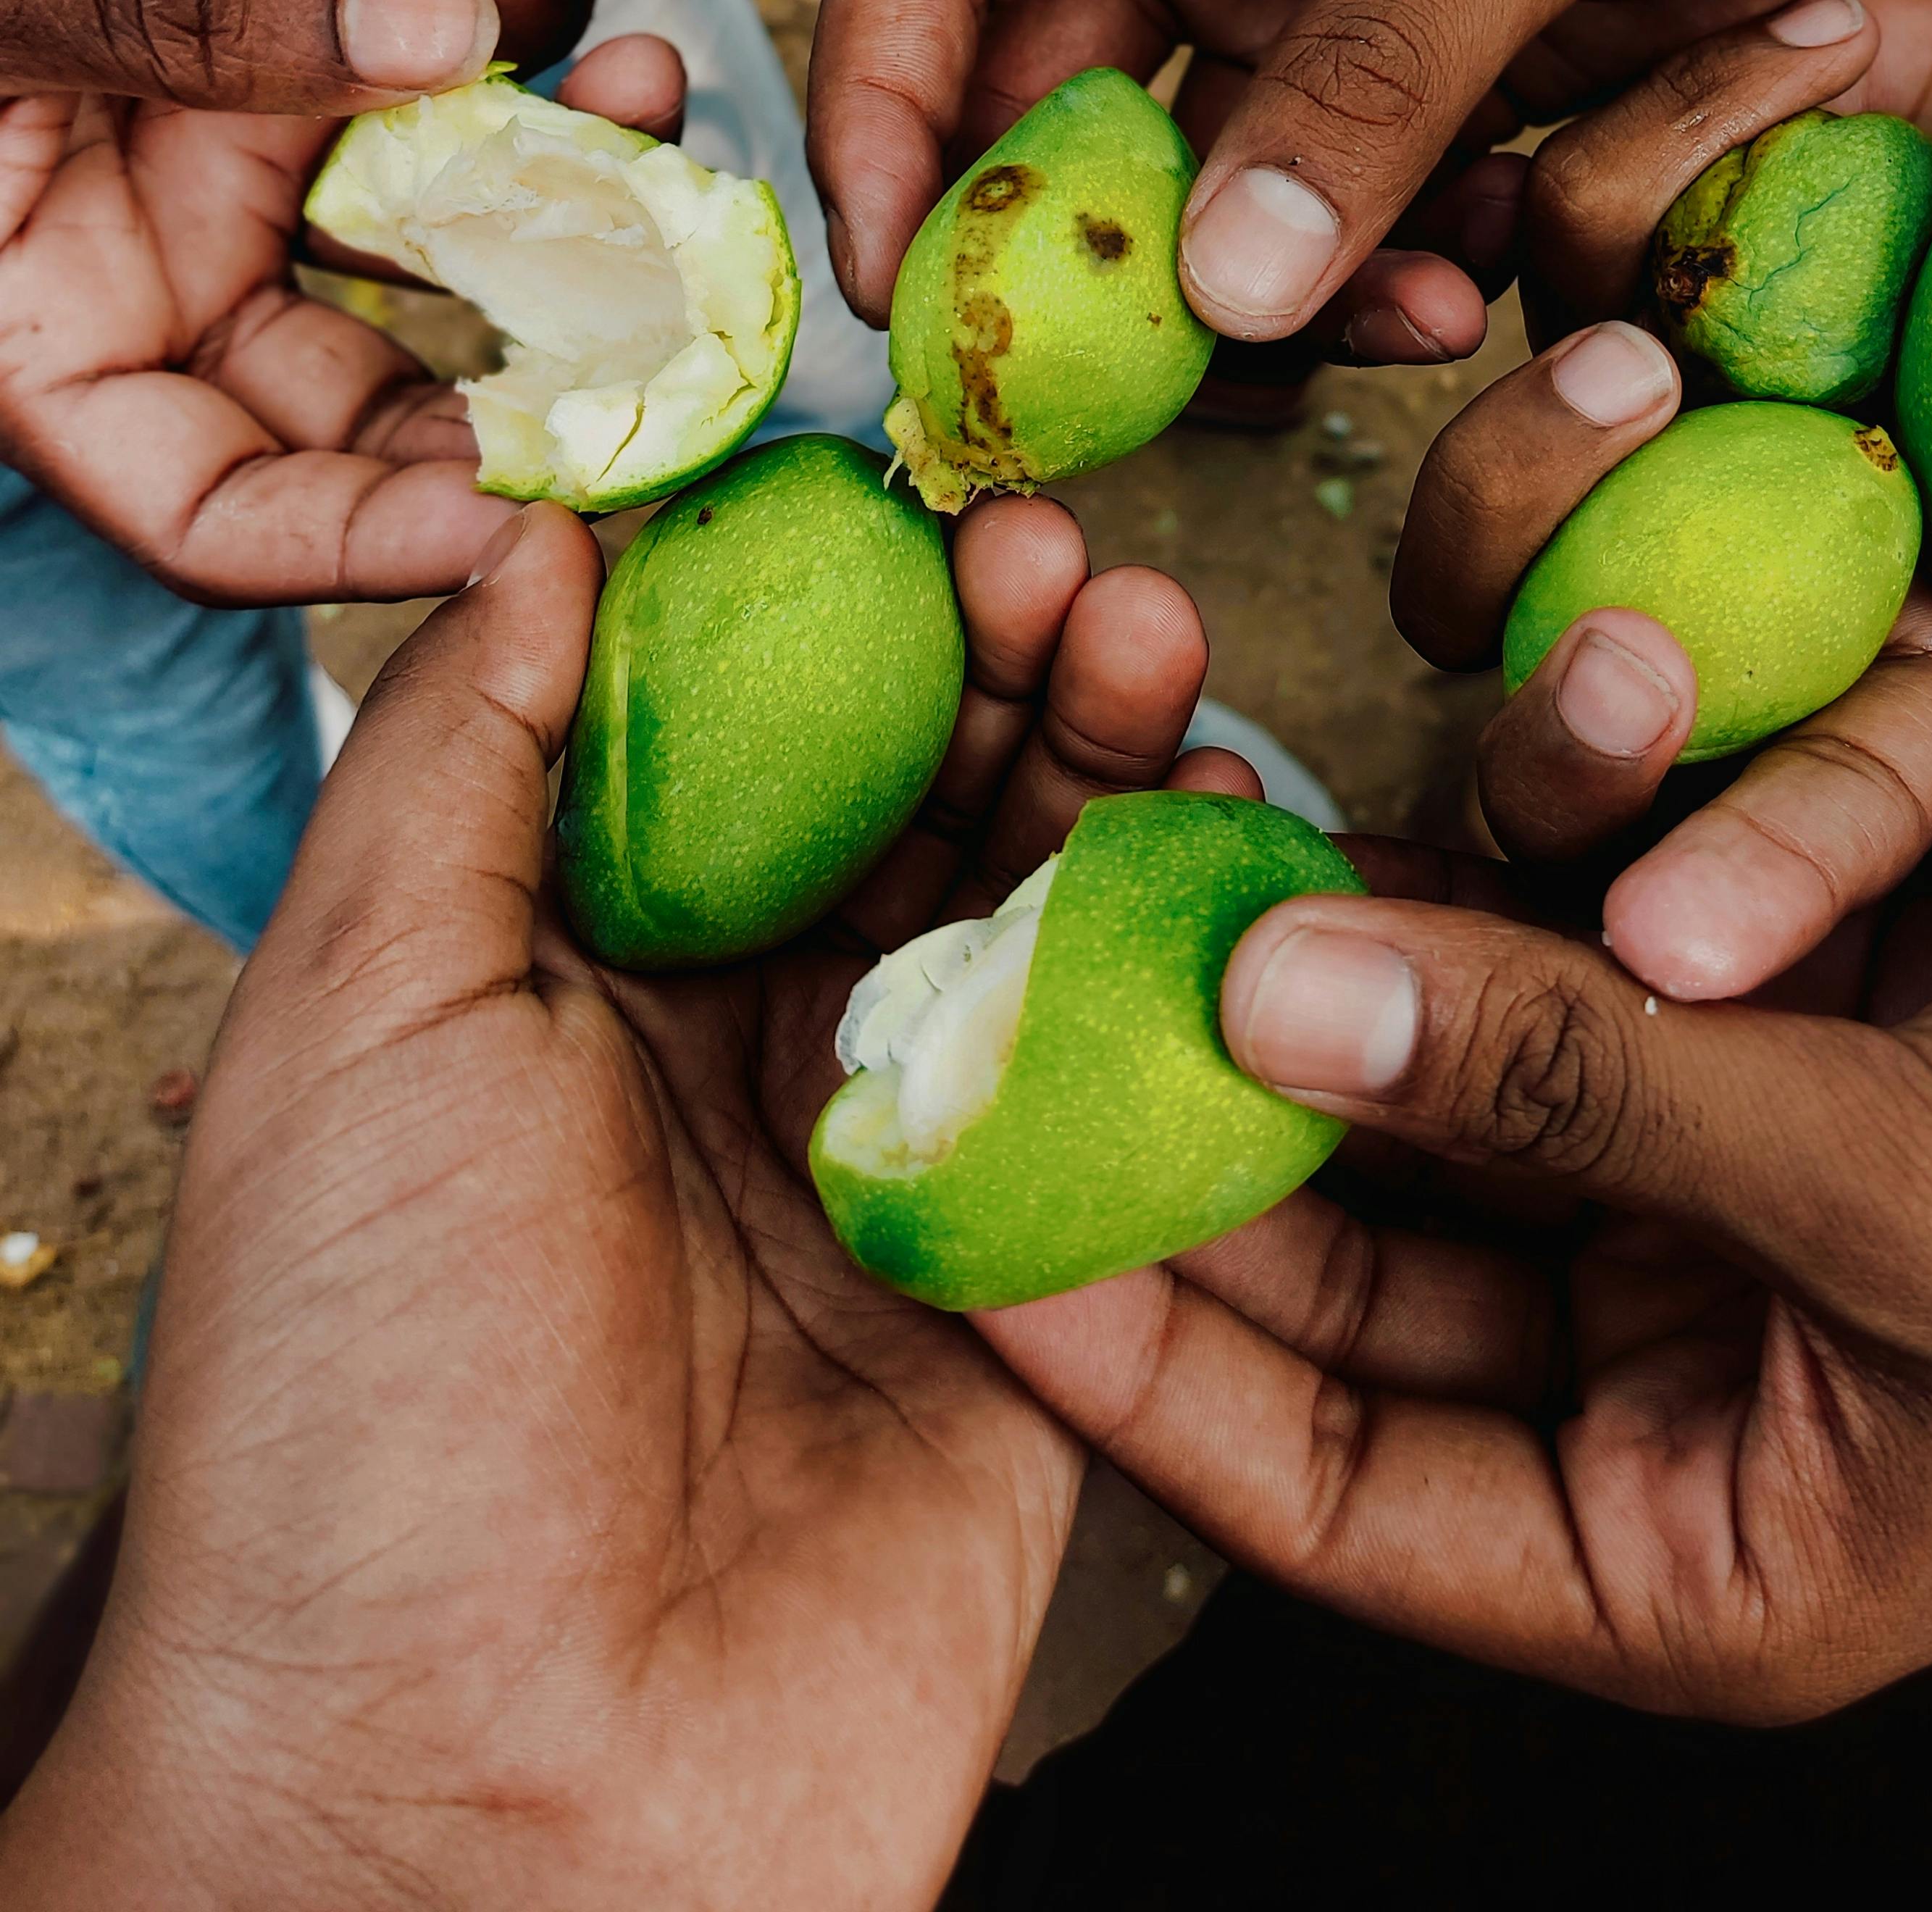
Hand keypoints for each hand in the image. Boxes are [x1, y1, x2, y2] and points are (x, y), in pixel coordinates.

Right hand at [0, 0, 680, 599]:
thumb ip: (182, 17)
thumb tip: (440, 43)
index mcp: (41, 334)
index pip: (215, 512)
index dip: (368, 539)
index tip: (526, 514)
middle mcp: (157, 269)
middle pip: (377, 397)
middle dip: (534, 370)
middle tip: (677, 324)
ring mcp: (238, 147)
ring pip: (447, 218)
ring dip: (570, 167)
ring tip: (646, 82)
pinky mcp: (299, 17)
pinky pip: (439, 41)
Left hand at [0, 488, 1249, 1907]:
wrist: (477, 1805)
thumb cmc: (359, 1410)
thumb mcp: (351, 1028)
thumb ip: (457, 764)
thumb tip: (530, 530)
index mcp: (578, 996)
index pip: (741, 744)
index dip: (832, 611)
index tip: (908, 495)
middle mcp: (748, 1072)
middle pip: (914, 816)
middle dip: (999, 670)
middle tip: (1068, 553)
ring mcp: (907, 1189)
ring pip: (1040, 930)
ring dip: (1105, 774)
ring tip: (1154, 638)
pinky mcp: (1043, 1314)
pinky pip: (1142, 1116)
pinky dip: (1200, 968)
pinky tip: (1237, 832)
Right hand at [807, 0, 1931, 352]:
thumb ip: (1378, 71)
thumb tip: (1213, 293)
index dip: (882, 94)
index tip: (889, 261)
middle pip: (1038, 101)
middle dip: (1056, 256)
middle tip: (1086, 398)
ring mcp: (1302, 13)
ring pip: (1188, 203)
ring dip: (1252, 296)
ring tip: (1406, 318)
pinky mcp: (1408, 102)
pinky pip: (1327, 234)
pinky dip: (1373, 286)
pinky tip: (1475, 286)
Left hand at [978, 824, 1931, 1720]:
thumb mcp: (1900, 1188)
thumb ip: (1574, 1091)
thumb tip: (1261, 990)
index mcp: (1677, 1547)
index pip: (1310, 1469)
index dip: (1113, 1338)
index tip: (934, 1186)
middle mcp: (1656, 1382)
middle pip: (1340, 1251)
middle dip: (1184, 1107)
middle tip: (995, 956)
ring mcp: (1698, 1192)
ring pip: (1430, 1075)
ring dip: (1315, 948)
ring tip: (1138, 810)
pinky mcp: (1753, 1026)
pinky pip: (1549, 948)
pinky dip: (1462, 857)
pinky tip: (1330, 748)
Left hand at [1392, 0, 1931, 997]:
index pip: (1857, 785)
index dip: (1774, 867)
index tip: (1670, 955)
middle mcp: (1778, 550)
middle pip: (1608, 704)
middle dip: (1575, 728)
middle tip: (1628, 652)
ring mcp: (1662, 415)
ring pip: (1499, 521)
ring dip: (1532, 464)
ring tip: (1644, 353)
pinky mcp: (1593, 262)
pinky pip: (1517, 259)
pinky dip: (1562, 209)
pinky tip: (1645, 137)